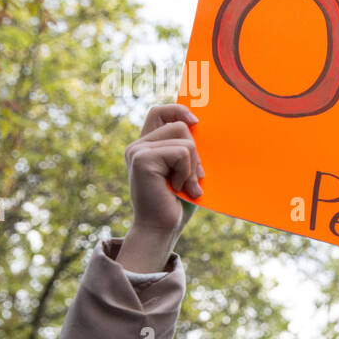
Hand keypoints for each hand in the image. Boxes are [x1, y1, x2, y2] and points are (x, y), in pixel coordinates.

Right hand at [117, 104, 203, 271]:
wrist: (162, 228)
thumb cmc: (177, 202)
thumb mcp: (186, 170)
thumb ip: (187, 149)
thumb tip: (200, 125)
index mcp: (147, 146)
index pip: (159, 112)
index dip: (178, 110)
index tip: (196, 122)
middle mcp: (138, 145)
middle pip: (180, 125)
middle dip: (195, 153)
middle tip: (191, 179)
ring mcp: (138, 150)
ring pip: (184, 140)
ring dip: (192, 166)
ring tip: (183, 186)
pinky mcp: (142, 158)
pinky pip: (181, 152)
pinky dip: (186, 172)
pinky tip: (177, 189)